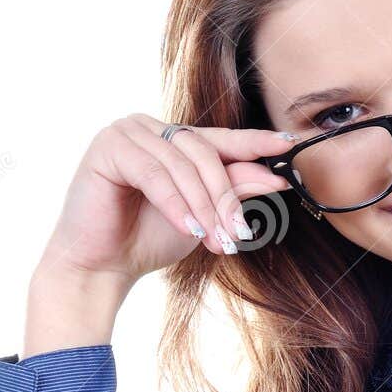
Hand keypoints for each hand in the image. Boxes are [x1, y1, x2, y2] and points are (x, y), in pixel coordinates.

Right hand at [45, 114, 294, 282]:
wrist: (103, 265)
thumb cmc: (150, 237)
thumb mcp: (204, 213)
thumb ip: (233, 189)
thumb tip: (274, 176)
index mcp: (173, 136)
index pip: (221, 138)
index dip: (254, 142)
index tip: (287, 144)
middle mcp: (149, 126)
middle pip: (204, 153)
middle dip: (226, 197)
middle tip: (241, 234)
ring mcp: (126, 132)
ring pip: (182, 165)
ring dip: (204, 207)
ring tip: (217, 241)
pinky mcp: (107, 147)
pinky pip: (154, 174)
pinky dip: (176, 204)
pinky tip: (189, 229)